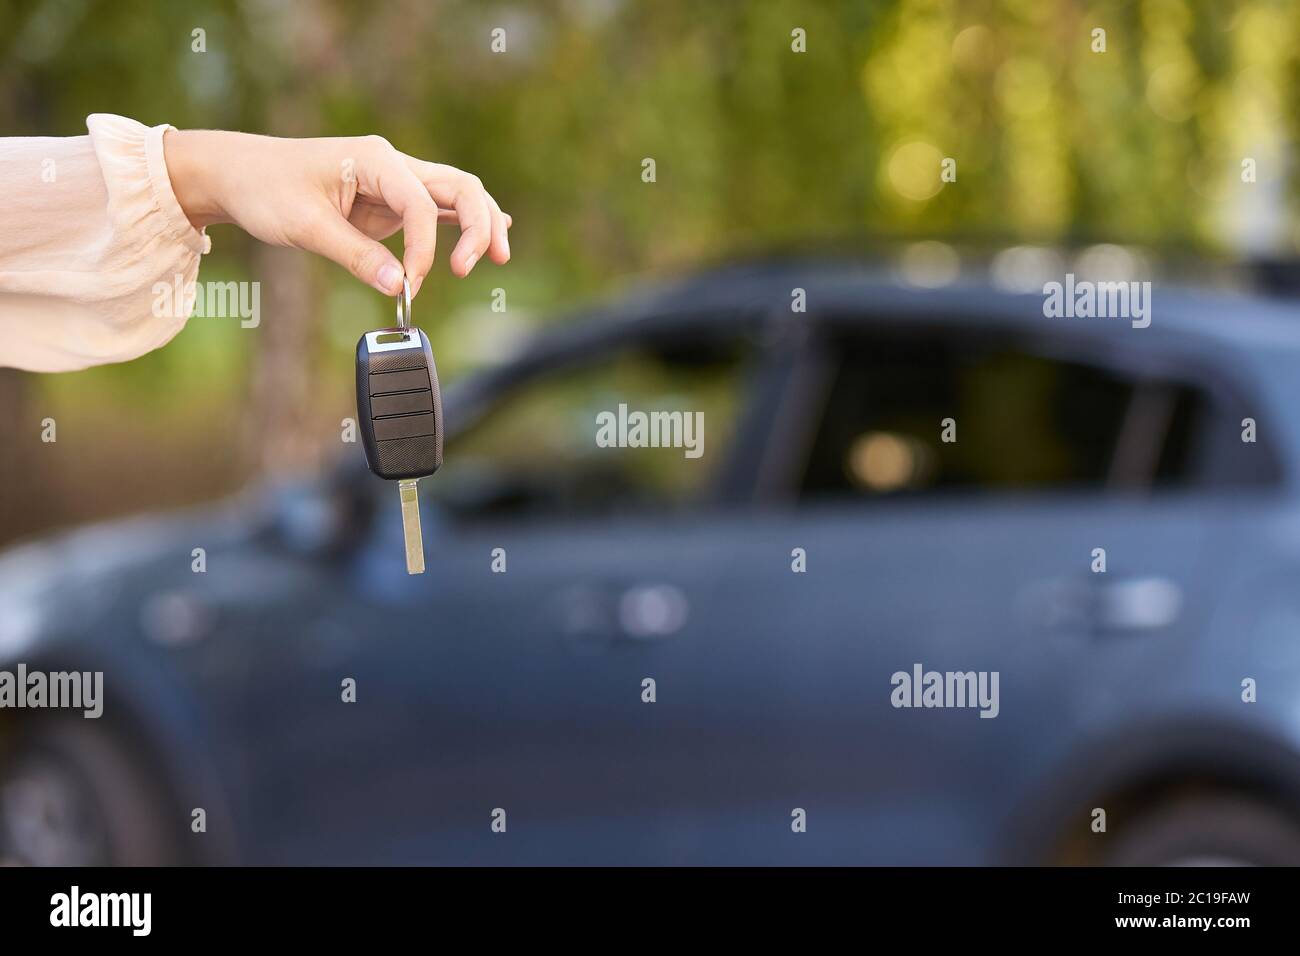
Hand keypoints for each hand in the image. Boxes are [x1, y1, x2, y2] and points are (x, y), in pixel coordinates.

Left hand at [164, 129, 510, 295]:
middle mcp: (392, 164)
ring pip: (456, 194)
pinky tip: (493, 234)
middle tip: (480, 266)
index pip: (420, 205)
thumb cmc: (264, 189)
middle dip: (479, 226)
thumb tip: (400, 287)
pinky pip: (437, 209)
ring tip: (500, 256)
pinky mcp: (389, 200)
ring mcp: (394, 181)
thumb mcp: (306, 226)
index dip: (425, 248)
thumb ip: (357, 256)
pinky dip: (464, 223)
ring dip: (481, 223)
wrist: (237, 174)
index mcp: (375, 159)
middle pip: (459, 187)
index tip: (411, 284)